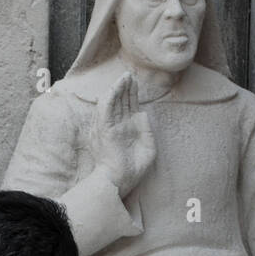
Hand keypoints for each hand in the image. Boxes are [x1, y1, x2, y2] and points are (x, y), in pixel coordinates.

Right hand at [91, 71, 155, 197]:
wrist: (120, 181)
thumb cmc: (133, 170)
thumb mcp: (149, 148)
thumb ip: (148, 130)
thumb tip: (143, 113)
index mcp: (127, 129)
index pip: (128, 106)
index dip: (132, 93)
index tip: (135, 81)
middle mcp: (118, 126)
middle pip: (121, 101)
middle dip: (125, 87)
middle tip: (129, 74)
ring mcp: (110, 126)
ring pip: (113, 102)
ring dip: (118, 88)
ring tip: (125, 76)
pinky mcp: (105, 129)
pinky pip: (106, 109)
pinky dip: (110, 97)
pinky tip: (116, 87)